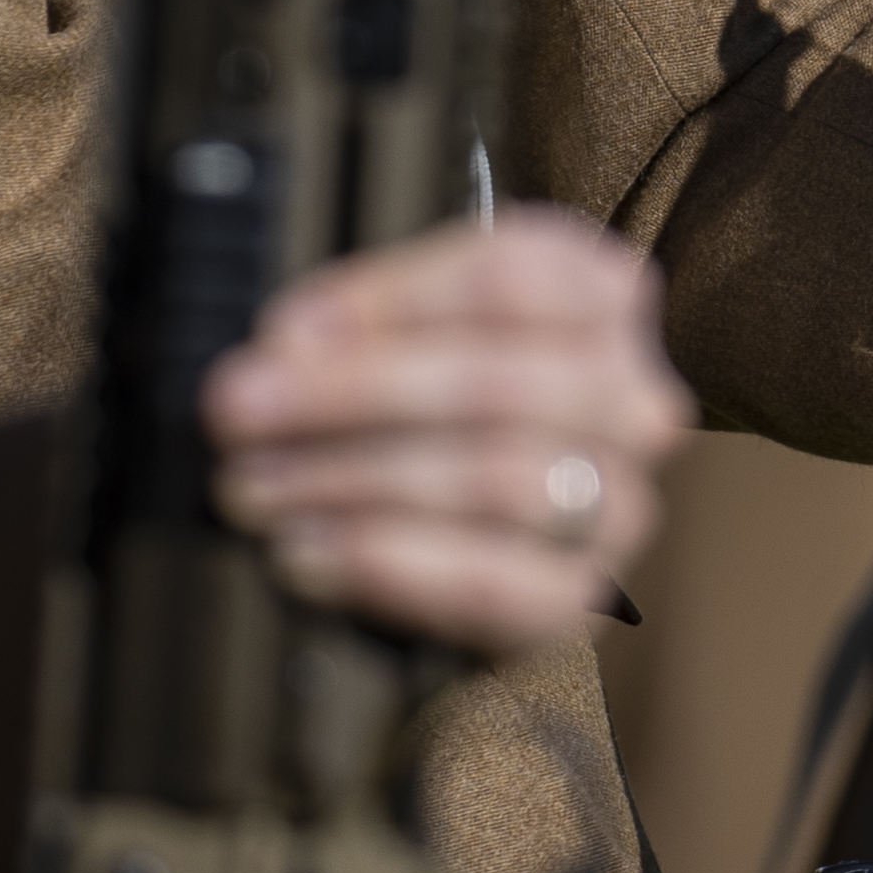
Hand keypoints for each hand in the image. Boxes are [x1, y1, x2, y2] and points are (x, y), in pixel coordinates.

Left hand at [199, 206, 691, 653]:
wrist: (483, 538)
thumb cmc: (441, 412)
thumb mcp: (414, 336)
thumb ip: (358, 332)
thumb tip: (287, 350)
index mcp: (601, 296)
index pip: (507, 277)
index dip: (387, 300)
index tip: (285, 330)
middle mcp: (631, 395)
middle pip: (496, 381)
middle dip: (350, 395)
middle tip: (240, 410)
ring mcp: (618, 500)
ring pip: (494, 478)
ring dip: (352, 481)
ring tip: (257, 487)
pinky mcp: (582, 595)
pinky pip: (490, 582)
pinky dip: (384, 565)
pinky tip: (304, 553)